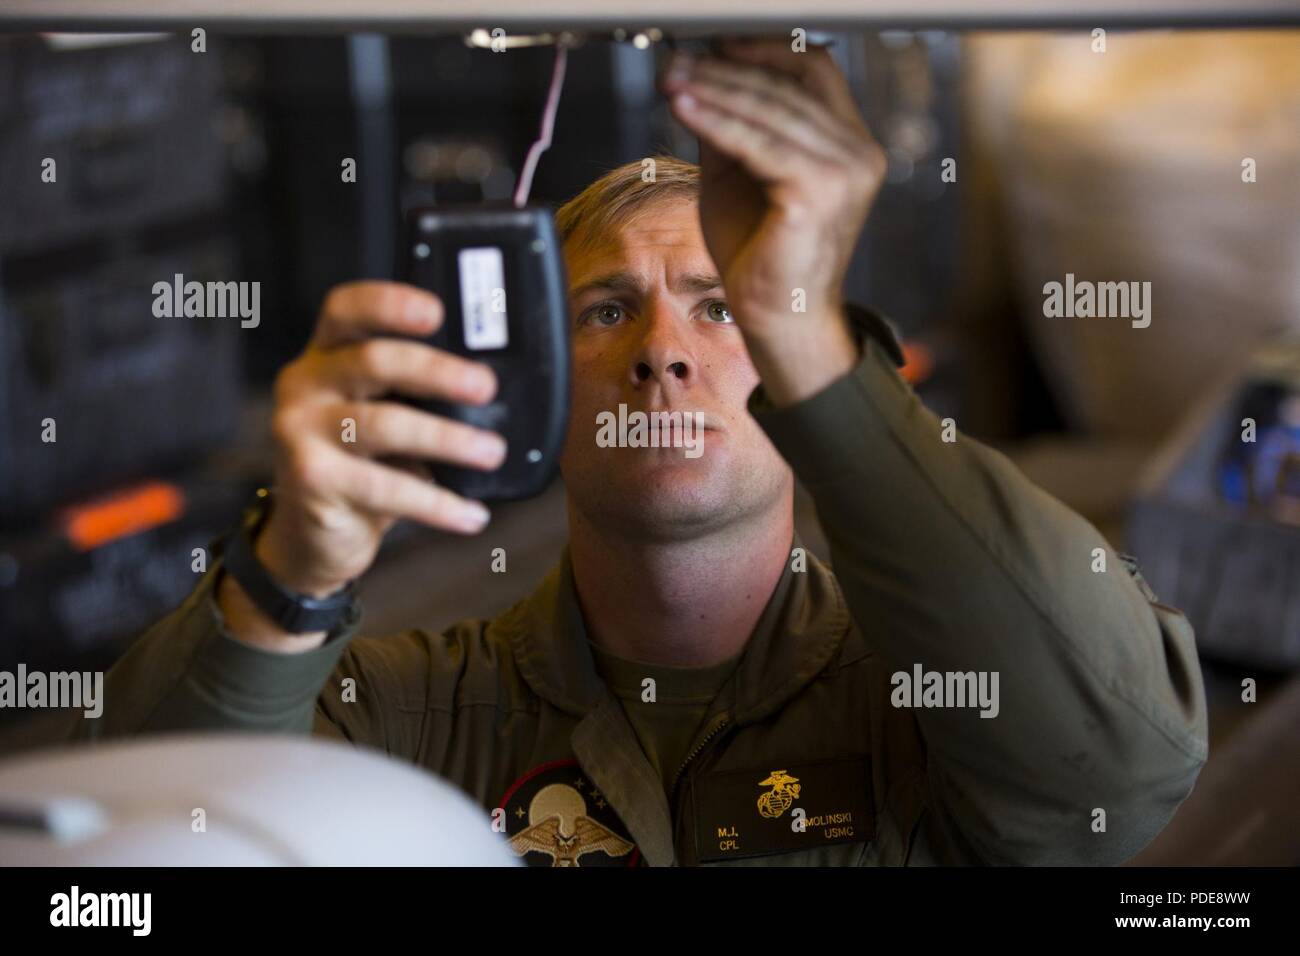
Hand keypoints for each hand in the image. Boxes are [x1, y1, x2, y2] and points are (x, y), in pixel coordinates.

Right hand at [250, 281, 506, 600]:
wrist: (315, 534)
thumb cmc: (365, 463)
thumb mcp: (386, 414)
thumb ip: (418, 393)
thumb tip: (492, 389)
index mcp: (327, 355)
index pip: (347, 310)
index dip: (390, 303)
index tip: (437, 312)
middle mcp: (306, 384)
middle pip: (373, 360)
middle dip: (437, 371)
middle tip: (486, 387)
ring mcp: (300, 431)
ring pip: (384, 424)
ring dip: (448, 438)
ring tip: (491, 451)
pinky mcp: (311, 479)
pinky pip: (386, 488)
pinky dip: (437, 503)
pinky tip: (471, 514)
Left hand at [661, 37, 886, 401]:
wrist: (778, 320)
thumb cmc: (760, 256)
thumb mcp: (738, 174)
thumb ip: (729, 127)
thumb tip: (696, 76)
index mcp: (849, 145)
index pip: (815, 70)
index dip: (763, 50)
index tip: (711, 45)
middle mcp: (858, 153)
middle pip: (789, 84)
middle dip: (725, 68)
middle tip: (677, 61)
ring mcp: (845, 173)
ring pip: (772, 109)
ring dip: (715, 89)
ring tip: (673, 80)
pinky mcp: (819, 194)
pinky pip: (759, 144)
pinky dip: (718, 120)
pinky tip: (685, 107)